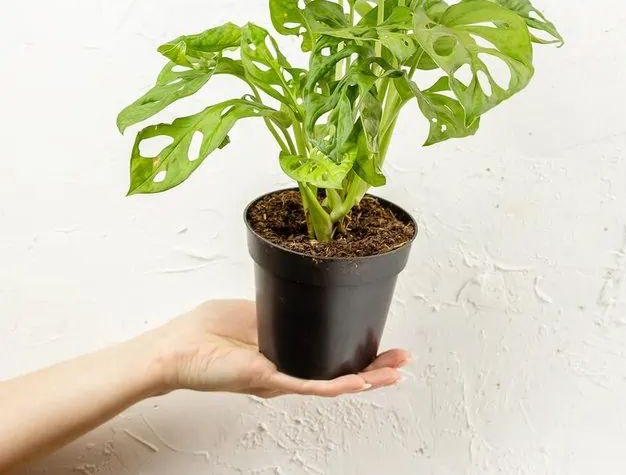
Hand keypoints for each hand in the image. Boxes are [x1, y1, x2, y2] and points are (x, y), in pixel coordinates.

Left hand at [145, 299, 408, 396]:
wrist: (172, 350)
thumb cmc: (200, 332)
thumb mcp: (252, 309)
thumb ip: (277, 306)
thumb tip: (301, 290)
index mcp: (285, 351)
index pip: (330, 352)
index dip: (359, 348)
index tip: (383, 341)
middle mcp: (287, 368)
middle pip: (341, 372)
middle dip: (377, 367)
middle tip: (402, 361)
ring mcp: (280, 377)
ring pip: (333, 383)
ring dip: (367, 379)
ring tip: (393, 374)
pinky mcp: (269, 381)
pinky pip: (311, 386)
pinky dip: (337, 384)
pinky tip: (358, 381)